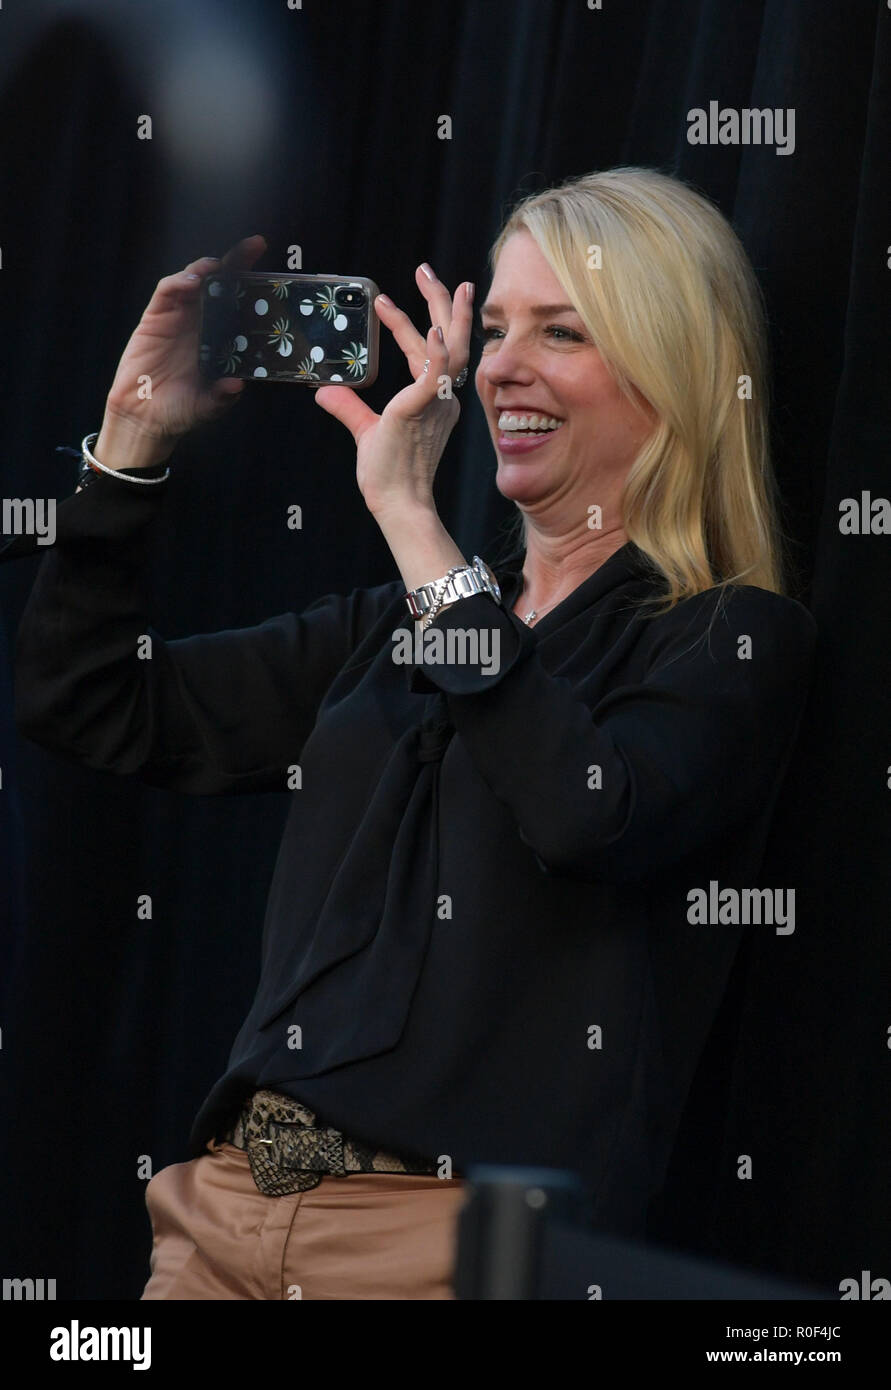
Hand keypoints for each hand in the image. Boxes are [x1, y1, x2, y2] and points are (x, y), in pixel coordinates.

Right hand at [100, 235, 267, 445]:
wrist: (145, 419)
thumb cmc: (181, 410)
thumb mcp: (209, 406)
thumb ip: (223, 396)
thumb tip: (238, 385)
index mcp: (222, 340)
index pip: (241, 307)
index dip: (255, 287)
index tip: (276, 276)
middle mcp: (203, 324)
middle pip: (221, 285)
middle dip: (236, 264)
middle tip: (254, 247)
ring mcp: (179, 318)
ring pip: (195, 282)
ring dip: (206, 269)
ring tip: (217, 266)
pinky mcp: (155, 318)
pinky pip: (167, 293)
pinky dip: (178, 282)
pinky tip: (190, 282)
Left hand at [313, 263, 473, 518]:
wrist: (398, 503)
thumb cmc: (389, 476)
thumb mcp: (365, 431)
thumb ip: (349, 407)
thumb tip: (324, 391)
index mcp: (433, 401)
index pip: (426, 353)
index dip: (410, 325)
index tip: (388, 301)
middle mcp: (442, 398)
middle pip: (453, 340)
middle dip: (444, 303)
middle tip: (430, 272)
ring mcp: (437, 402)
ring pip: (452, 347)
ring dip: (443, 311)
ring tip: (433, 280)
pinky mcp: (423, 409)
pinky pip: (437, 374)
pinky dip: (436, 351)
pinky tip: (432, 329)